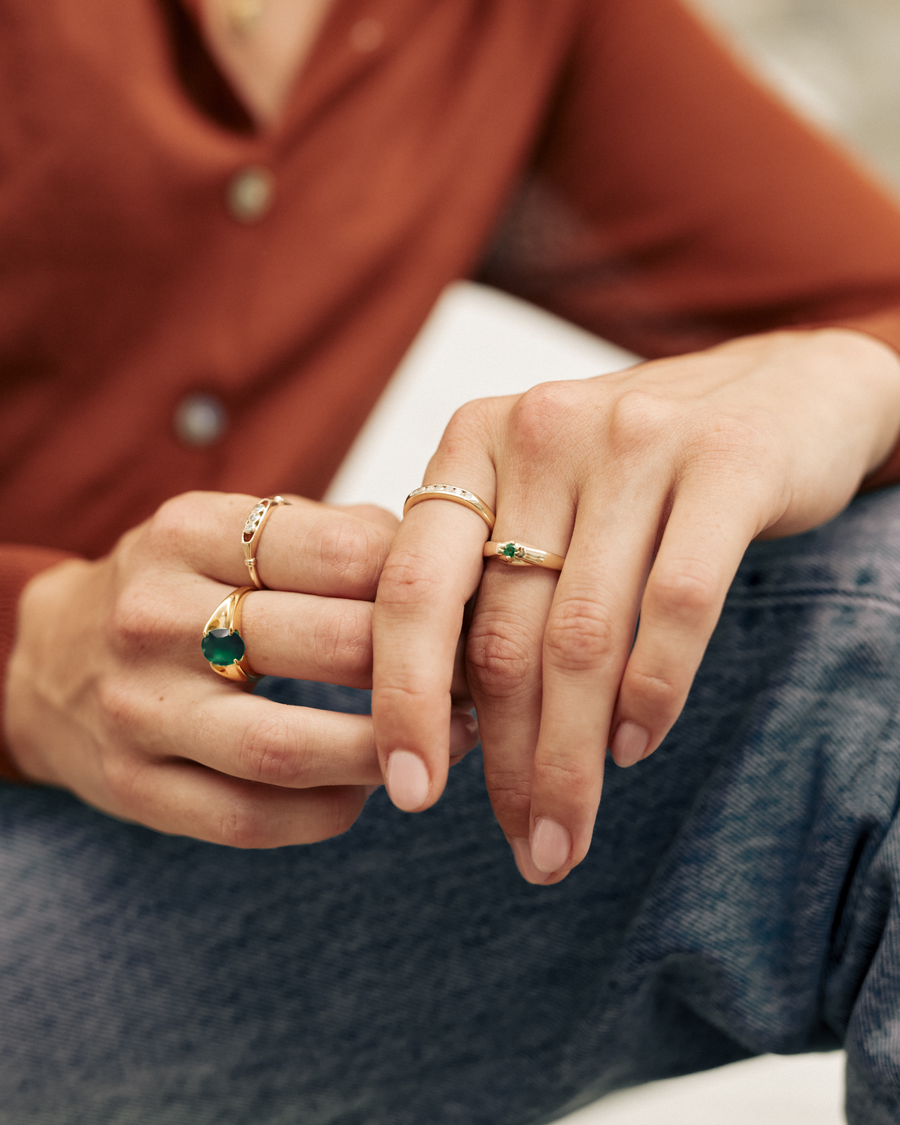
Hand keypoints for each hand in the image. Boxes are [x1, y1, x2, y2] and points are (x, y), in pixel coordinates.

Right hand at [4, 491, 476, 844]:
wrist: (48, 656)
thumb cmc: (179, 588)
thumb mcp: (231, 533)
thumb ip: (333, 538)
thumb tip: (453, 565)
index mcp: (191, 532)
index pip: (340, 553)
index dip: (427, 588)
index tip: (480, 612)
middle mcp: (155, 614)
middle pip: (326, 646)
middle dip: (425, 674)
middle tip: (482, 685)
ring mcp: (137, 707)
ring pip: (288, 748)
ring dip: (386, 753)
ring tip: (448, 745)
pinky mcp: (132, 786)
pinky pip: (249, 818)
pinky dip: (327, 813)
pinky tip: (366, 790)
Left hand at [371, 328, 899, 881]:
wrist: (782, 389)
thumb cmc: (641, 467)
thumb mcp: (543, 497)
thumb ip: (489, 578)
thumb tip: (448, 721)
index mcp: (473, 442)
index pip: (413, 589)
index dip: (403, 702)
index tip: (410, 796)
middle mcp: (540, 431)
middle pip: (501, 633)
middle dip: (507, 761)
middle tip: (524, 846)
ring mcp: (634, 441)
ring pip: (582, 637)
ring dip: (572, 757)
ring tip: (568, 832)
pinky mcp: (726, 464)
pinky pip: (676, 606)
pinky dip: (653, 693)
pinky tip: (636, 747)